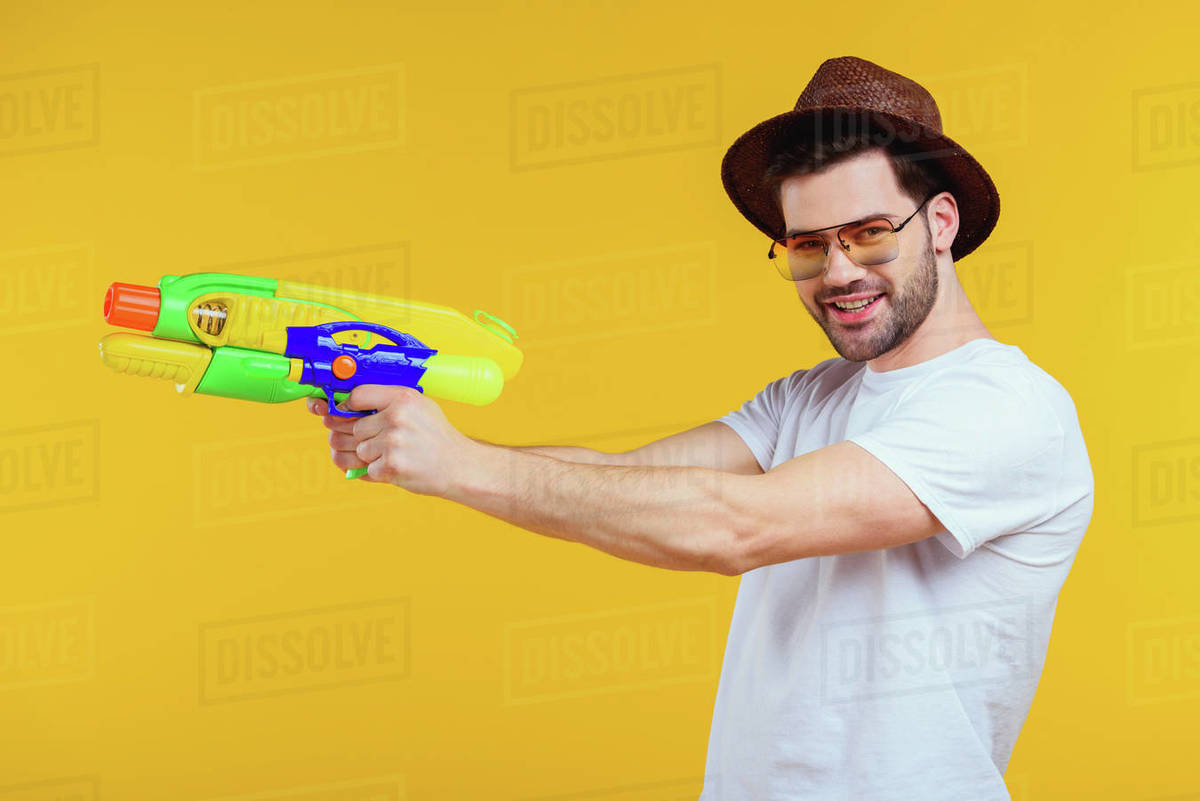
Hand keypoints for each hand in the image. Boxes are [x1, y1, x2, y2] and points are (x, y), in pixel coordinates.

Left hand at [305, 386, 480, 496]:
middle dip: (361, 438)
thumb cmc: (436, 437)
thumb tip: (345, 407)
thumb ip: (387, 402)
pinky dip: (377, 473)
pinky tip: (394, 468)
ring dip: (370, 457)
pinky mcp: (391, 467)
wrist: (459, 466)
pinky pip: (367, 471)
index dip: (346, 407)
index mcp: (403, 398)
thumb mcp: (419, 407)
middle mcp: (396, 418)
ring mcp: (393, 443)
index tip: (345, 414)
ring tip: (392, 455)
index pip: (357, 396)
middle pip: (354, 427)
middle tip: (376, 442)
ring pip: (359, 451)